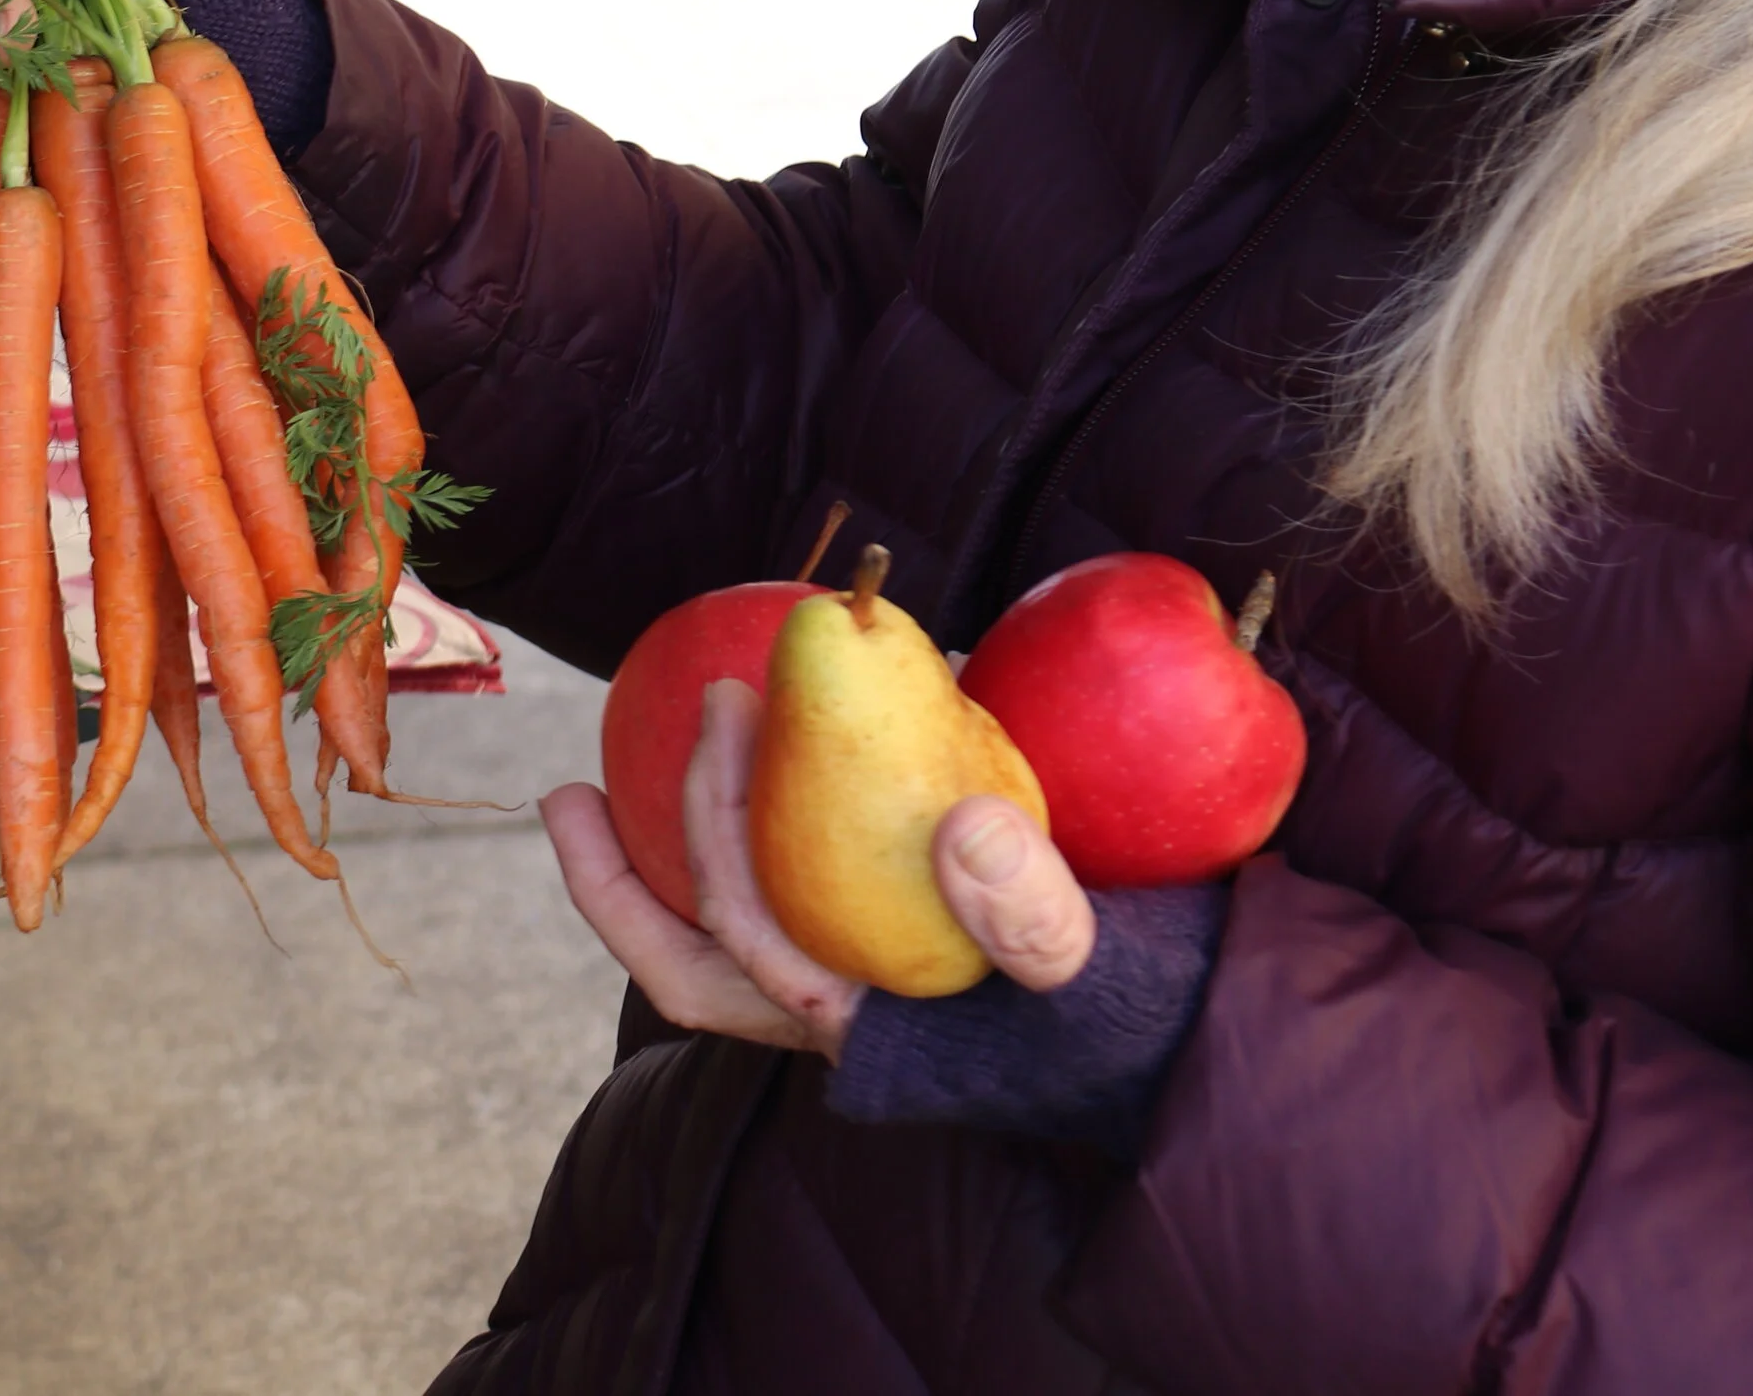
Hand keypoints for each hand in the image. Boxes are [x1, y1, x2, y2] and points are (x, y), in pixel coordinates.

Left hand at [540, 679, 1099, 1055]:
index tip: (728, 709)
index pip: (748, 941)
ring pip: (725, 946)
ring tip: (600, 788)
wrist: (1185, 1043)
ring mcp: (856, 992)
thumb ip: (1036, 915)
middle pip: (697, 972)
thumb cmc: (1135, 1012)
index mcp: (869, 1034)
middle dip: (619, 891)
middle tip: (567, 794)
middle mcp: (843, 1021)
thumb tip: (959, 831)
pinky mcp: (879, 956)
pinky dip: (749, 843)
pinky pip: (781, 909)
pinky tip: (754, 766)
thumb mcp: (1098, 970)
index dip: (713, 831)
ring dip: (664, 867)